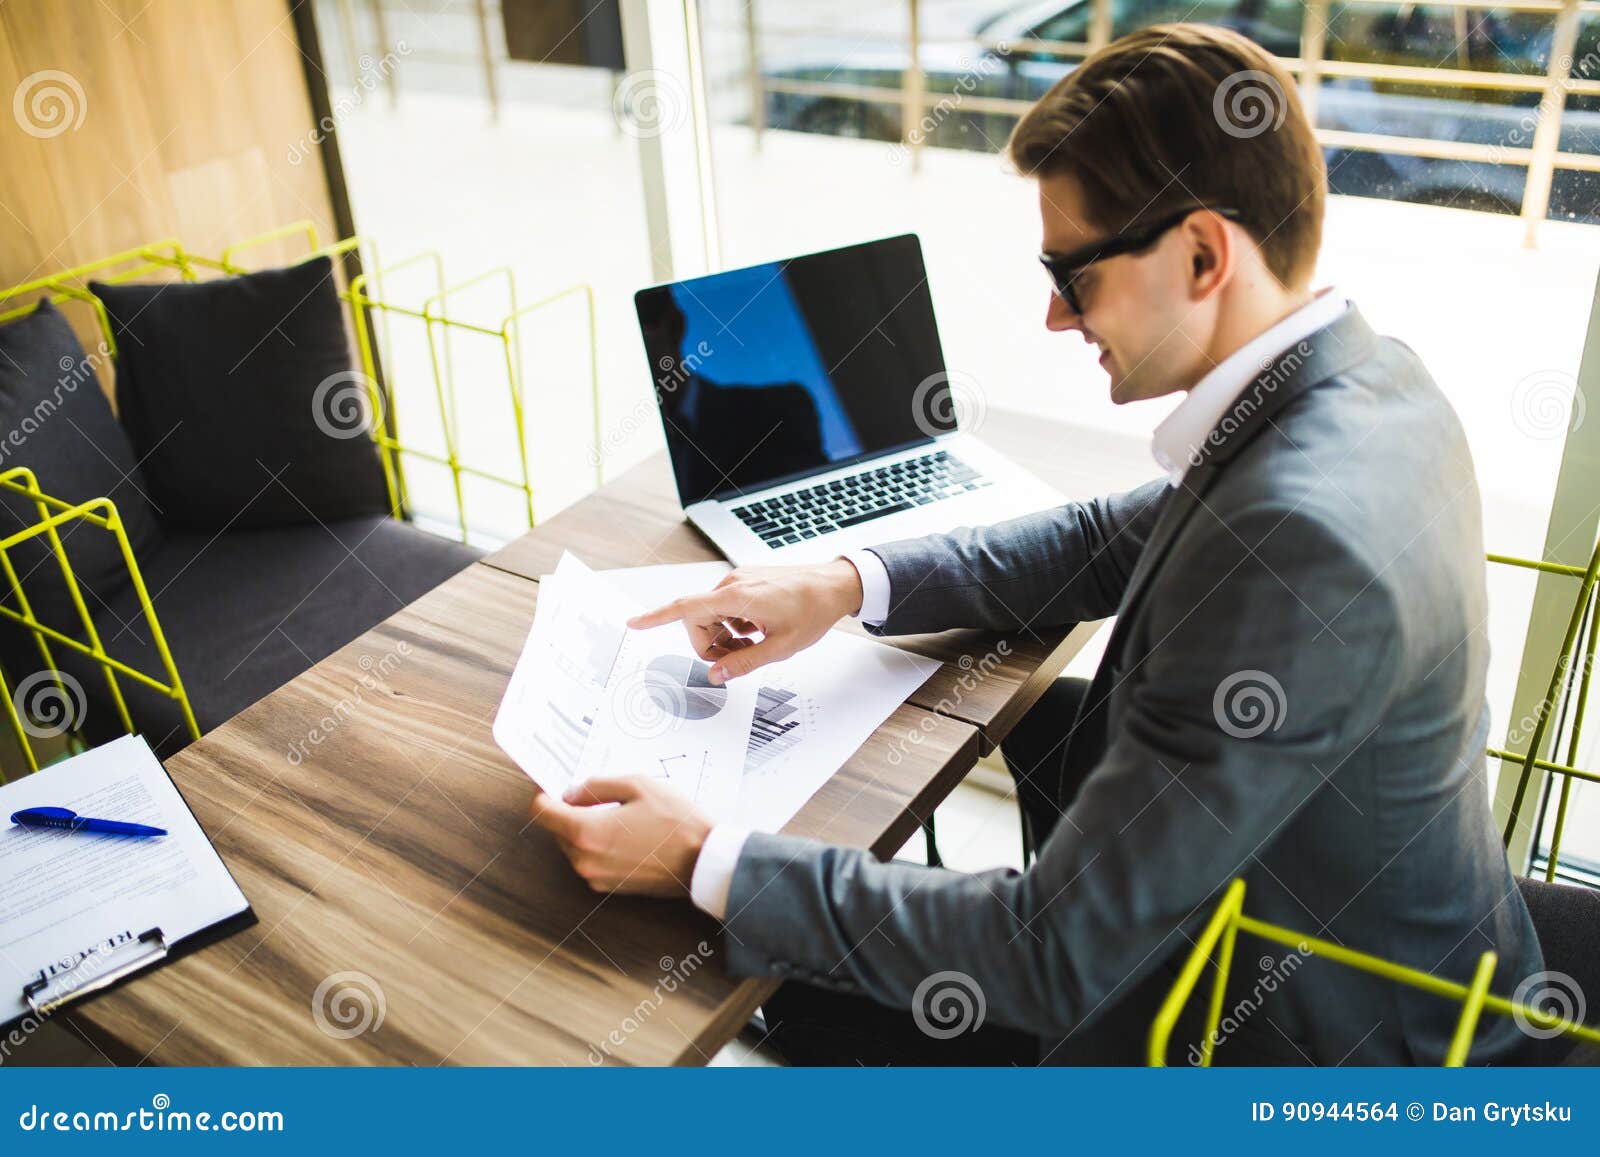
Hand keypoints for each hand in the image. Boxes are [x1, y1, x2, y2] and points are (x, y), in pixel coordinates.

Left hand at [529, 776, 712, 895]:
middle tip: (594, 796)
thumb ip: (596, 786)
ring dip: (584, 829)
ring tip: (617, 815)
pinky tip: (625, 834)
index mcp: (586, 832)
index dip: (545, 795)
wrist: (703, 862)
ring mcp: (595, 877)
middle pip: (557, 829)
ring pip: (573, 846)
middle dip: (569, 811)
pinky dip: (597, 846)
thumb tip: (571, 793)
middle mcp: (584, 860)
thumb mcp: (637, 786)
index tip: (554, 786)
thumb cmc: (675, 822)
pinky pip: (590, 861)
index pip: (542, 813)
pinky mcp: (608, 887)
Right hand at [627, 558, 863, 682]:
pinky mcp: (746, 581)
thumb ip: (744, 663)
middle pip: (697, 620)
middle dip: (710, 644)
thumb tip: (714, 676)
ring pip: (712, 616)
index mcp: (737, 597)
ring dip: (725, 636)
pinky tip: (759, 630)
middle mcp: (732, 584)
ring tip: (755, 644)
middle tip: (737, 658)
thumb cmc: (813, 611)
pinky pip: (726, 607)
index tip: (634, 623)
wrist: (835, 584)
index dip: (656, 617)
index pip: (686, 607)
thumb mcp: (780, 647)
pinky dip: (735, 624)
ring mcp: (739, 580)